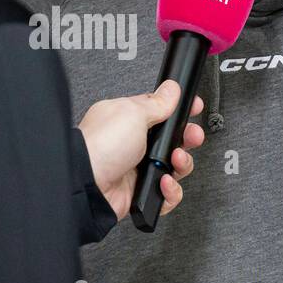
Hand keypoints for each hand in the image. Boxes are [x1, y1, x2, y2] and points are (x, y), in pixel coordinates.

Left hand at [77, 79, 205, 220]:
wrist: (88, 184)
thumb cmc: (101, 145)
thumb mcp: (132, 113)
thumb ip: (156, 102)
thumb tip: (171, 89)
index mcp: (129, 120)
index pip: (161, 112)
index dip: (180, 110)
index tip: (194, 108)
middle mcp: (134, 144)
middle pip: (173, 140)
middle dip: (187, 138)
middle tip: (191, 136)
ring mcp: (138, 169)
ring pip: (174, 167)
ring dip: (182, 164)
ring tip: (175, 160)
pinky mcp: (141, 191)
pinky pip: (167, 193)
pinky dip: (170, 190)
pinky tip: (162, 182)